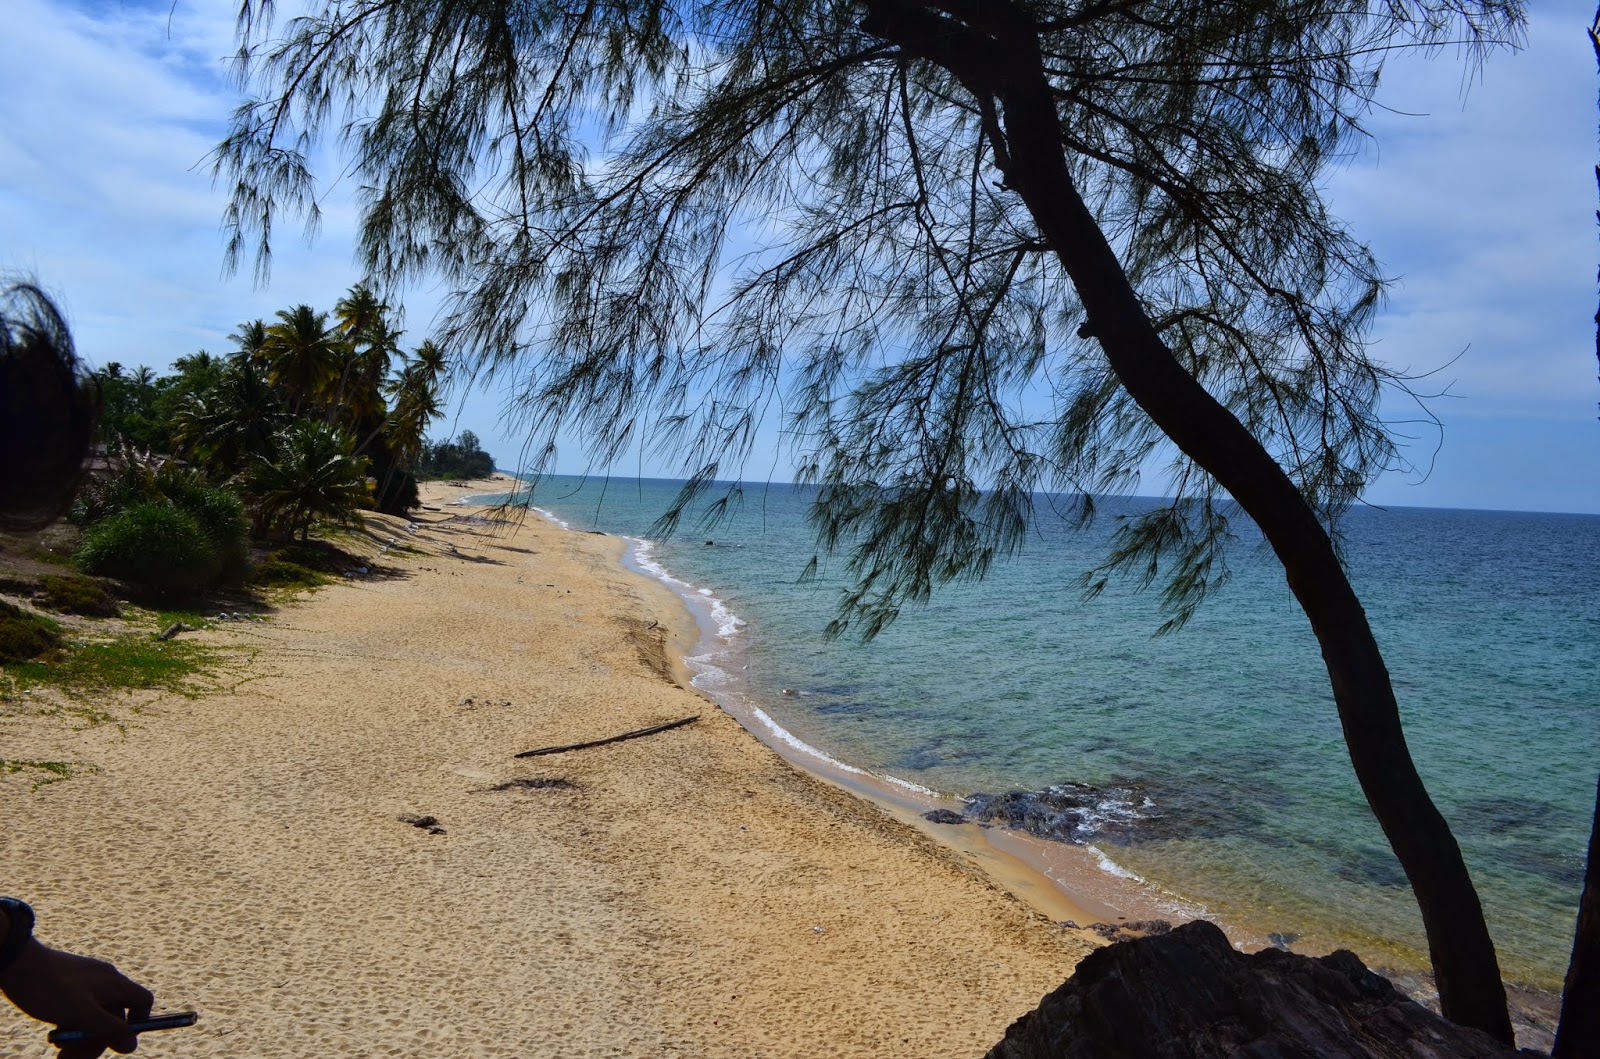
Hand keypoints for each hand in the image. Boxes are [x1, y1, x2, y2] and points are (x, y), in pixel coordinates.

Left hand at [0, 938, 152, 1057]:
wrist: (16, 963)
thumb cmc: (50, 989)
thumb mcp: (82, 1015)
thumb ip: (109, 1030)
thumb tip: (132, 1045)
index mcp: (115, 984)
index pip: (142, 1001)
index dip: (136, 1024)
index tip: (114, 1042)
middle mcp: (106, 980)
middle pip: (113, 1016)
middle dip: (96, 1041)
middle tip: (72, 1058)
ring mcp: (87, 980)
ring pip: (94, 1014)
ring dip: (81, 1036)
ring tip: (58, 1049)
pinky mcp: (70, 981)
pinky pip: (79, 1007)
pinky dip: (71, 1023)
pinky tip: (53, 1032)